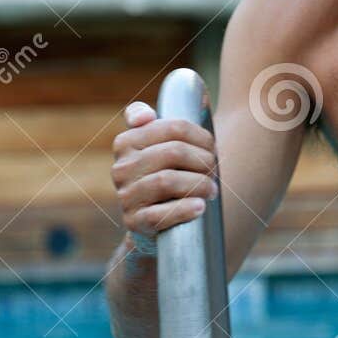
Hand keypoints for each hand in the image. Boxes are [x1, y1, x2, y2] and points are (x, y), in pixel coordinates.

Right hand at [111, 101, 218, 246]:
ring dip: (199, 184)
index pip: (174, 128)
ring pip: (167, 180)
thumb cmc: (166, 173)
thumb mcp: (161, 145)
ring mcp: (126, 195)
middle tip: (216, 170)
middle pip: (174, 152)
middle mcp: (121, 167)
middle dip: (203, 161)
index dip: (201, 136)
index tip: (212, 147)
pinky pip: (159, 215)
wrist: (155, 219)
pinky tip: (200, 207)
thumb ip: (157, 123)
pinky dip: (185, 209)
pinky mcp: (134, 221)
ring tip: (212, 189)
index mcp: (127, 141)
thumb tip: (144, 115)